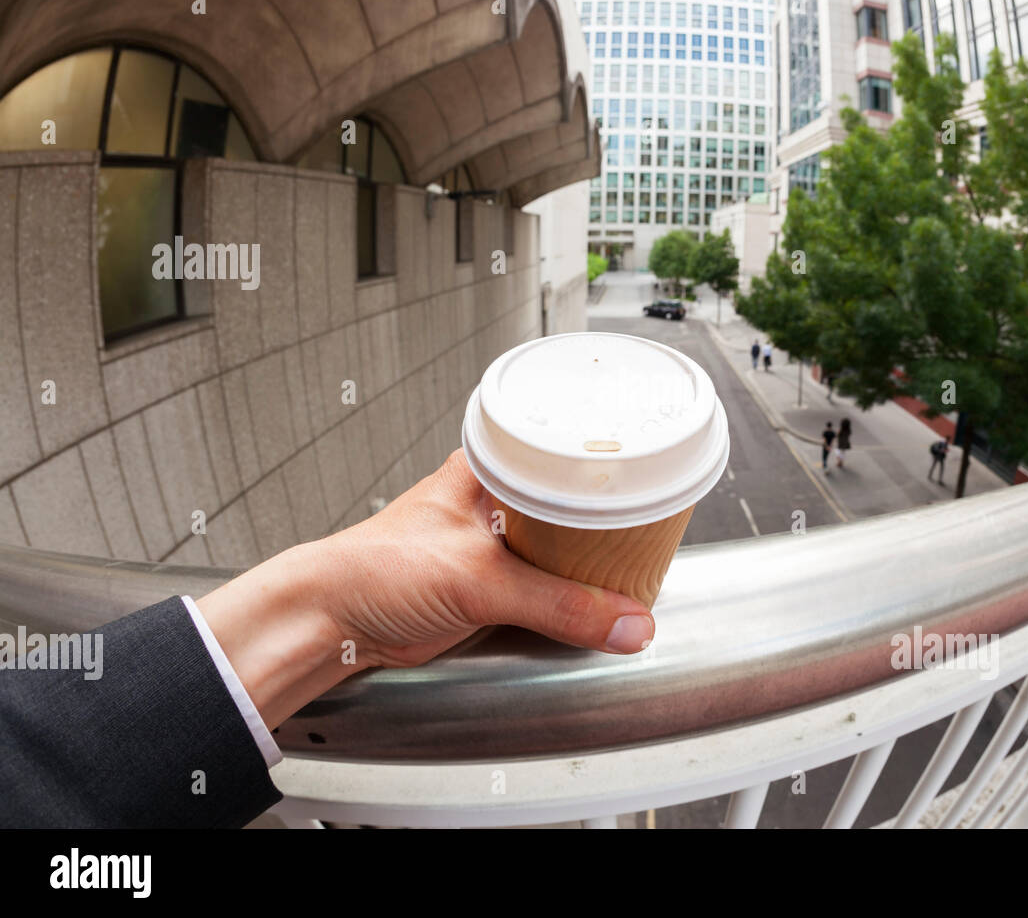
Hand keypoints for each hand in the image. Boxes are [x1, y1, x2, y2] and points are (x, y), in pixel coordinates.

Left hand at [197, 450, 655, 728]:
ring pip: (560, 543)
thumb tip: (624, 621)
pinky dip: (570, 594)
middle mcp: (493, 498)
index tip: (650, 470)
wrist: (333, 623)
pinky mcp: (491, 585)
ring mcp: (493, 542)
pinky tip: (592, 597)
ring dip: (589, 559)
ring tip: (633, 561)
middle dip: (607, 516)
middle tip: (651, 523)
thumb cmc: (374, 569)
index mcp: (487, 468)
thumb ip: (557, 605)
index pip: (561, 448)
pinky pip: (546, 584)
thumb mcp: (479, 580)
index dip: (605, 456)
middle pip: (570, 500)